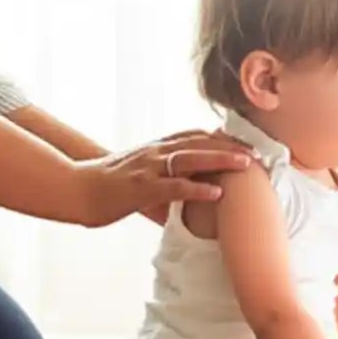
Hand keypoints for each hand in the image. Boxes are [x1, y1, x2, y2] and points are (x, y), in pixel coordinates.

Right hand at [77, 129, 256, 227]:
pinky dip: (196, 189)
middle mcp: (156, 152)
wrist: (75, 189)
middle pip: (201, 142)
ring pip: (191, 158)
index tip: (250, 146)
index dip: (226, 139)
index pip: (198, 136)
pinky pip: (173, 187)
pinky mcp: (140, 188)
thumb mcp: (143, 177)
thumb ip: (168, 185)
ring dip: (221, 160)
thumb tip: (191, 202)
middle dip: (232, 147)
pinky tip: (216, 194)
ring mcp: (148, 168)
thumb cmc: (109, 187)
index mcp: (158, 148)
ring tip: (248, 165)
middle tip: (261, 155)